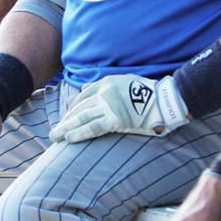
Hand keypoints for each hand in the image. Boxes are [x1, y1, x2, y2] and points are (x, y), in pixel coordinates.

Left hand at [51, 74, 187, 142]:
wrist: (166, 99)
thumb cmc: (150, 93)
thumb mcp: (125, 82)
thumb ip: (105, 86)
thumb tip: (85, 88)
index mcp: (106, 83)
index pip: (83, 96)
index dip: (73, 109)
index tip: (67, 118)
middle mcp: (104, 92)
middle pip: (80, 108)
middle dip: (66, 120)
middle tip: (54, 131)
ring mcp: (109, 105)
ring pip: (82, 118)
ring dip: (66, 128)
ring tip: (54, 136)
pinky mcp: (116, 119)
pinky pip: (93, 127)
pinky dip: (79, 133)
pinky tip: (69, 138)